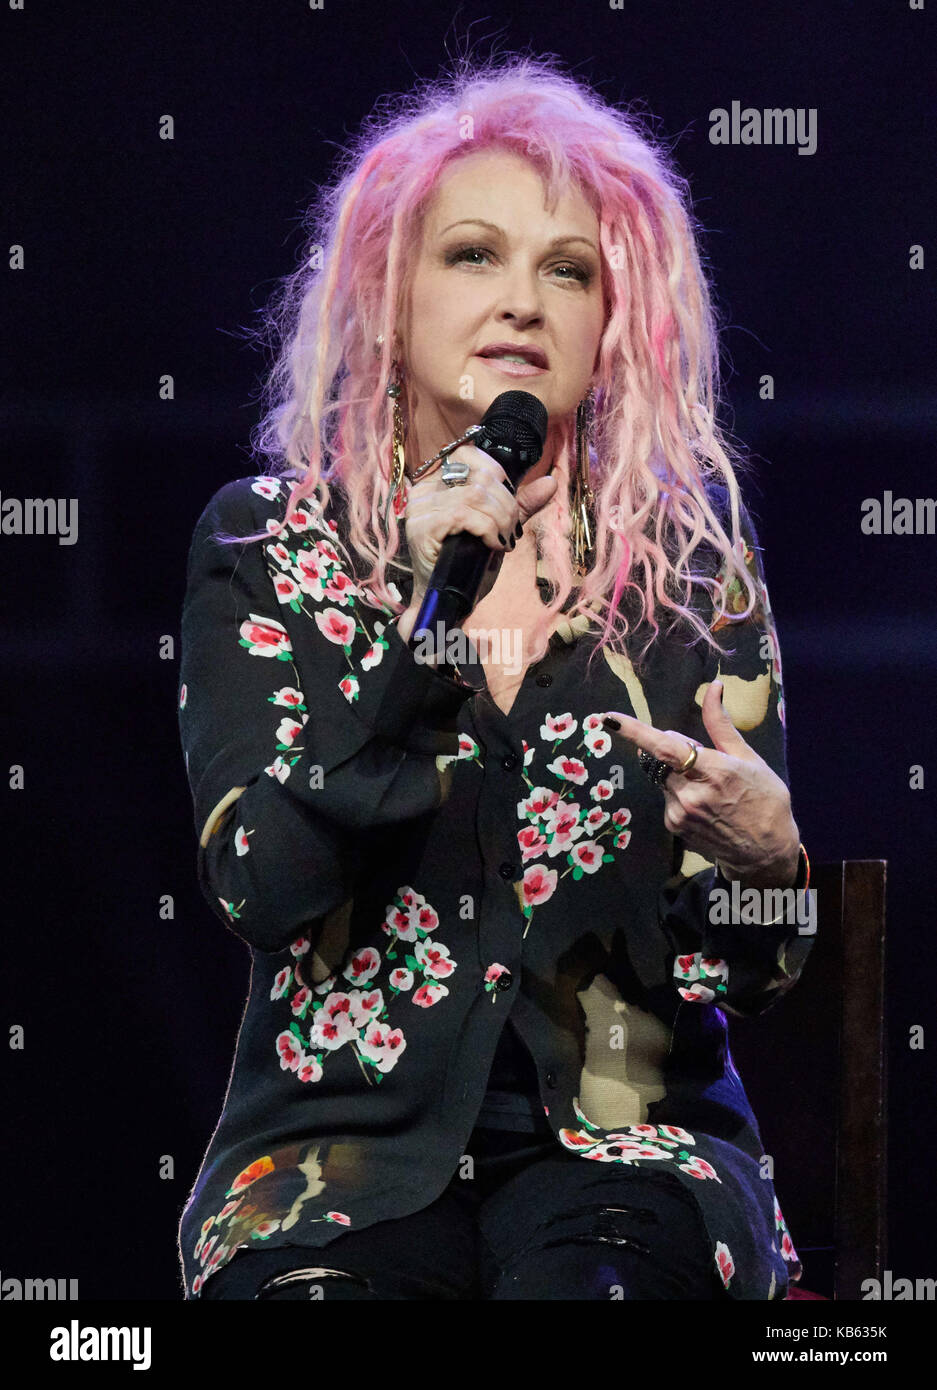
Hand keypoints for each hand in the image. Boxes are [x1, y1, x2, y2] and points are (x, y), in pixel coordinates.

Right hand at [402, 443, 557, 611]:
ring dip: (500, 519)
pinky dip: (487, 528)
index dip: (497, 474)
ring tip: (503, 539)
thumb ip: (520, 504)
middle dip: (506, 503)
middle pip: (478, 476)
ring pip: (475, 495)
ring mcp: (419, 509)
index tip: (508, 504)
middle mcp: (423, 491)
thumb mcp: (498, 528)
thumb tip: (550, 482)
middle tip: (510, 530)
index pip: (469, 454)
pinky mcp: (422, 527)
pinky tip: (493, 544)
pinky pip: (464, 514)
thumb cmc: (469, 566)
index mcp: (437, 483)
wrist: (451, 602)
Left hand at [603, 681, 800, 888]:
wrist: (766, 852)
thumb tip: (714, 687)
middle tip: (705, 761)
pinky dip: (679, 792)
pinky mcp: (674, 826)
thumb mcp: (749, 757)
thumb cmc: (765, 798)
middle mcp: (691, 794)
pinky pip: (667, 796)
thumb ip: (720, 724)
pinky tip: (705, 805)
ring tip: (710, 789)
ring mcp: (679, 813)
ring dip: (677, 773)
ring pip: (663, 777)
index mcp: (714, 771)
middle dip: (674, 750)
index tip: (609, 718)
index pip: (664, 747)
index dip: (634, 732)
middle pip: (660, 758)